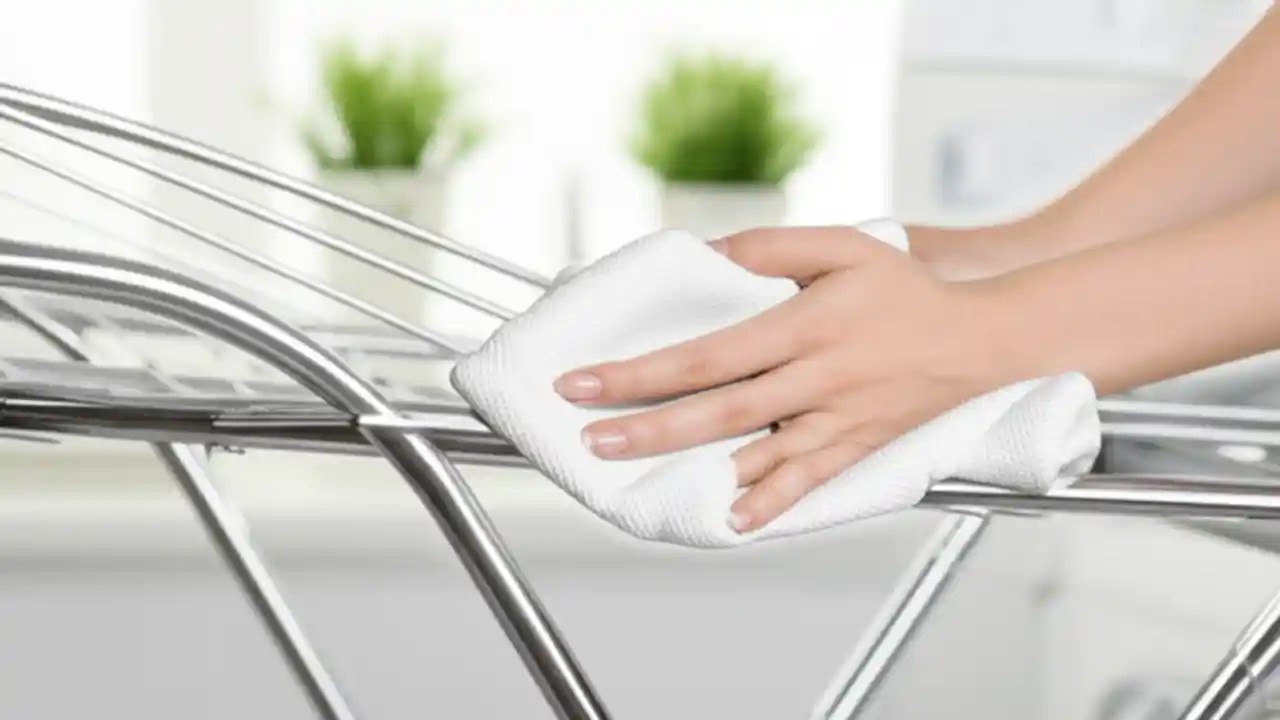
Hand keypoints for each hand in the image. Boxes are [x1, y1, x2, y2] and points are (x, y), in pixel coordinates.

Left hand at [552, 226, 1014, 532]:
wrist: (982, 340)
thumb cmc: (906, 291)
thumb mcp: (843, 246)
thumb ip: (770, 248)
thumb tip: (706, 256)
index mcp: (805, 325)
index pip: (707, 354)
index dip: (641, 372)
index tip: (585, 381)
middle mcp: (817, 377)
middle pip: (719, 410)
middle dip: (648, 427)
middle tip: (591, 439)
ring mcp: (838, 418)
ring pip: (757, 452)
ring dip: (695, 468)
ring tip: (638, 479)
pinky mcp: (857, 445)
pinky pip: (809, 481)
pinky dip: (771, 502)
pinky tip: (734, 520)